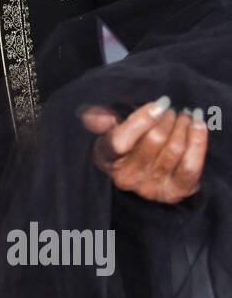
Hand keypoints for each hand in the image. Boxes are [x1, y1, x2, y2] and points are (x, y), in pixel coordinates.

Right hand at [79, 97, 206, 203]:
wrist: (149, 172)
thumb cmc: (129, 143)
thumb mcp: (110, 128)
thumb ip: (100, 119)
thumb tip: (102, 118)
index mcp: (105, 158)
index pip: (119, 141)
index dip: (141, 120)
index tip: (159, 104)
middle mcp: (125, 178)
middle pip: (154, 140)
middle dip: (168, 118)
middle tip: (171, 109)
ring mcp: (149, 188)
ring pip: (174, 149)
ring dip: (184, 126)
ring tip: (184, 115)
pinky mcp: (173, 193)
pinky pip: (190, 165)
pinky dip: (197, 141)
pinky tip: (198, 125)